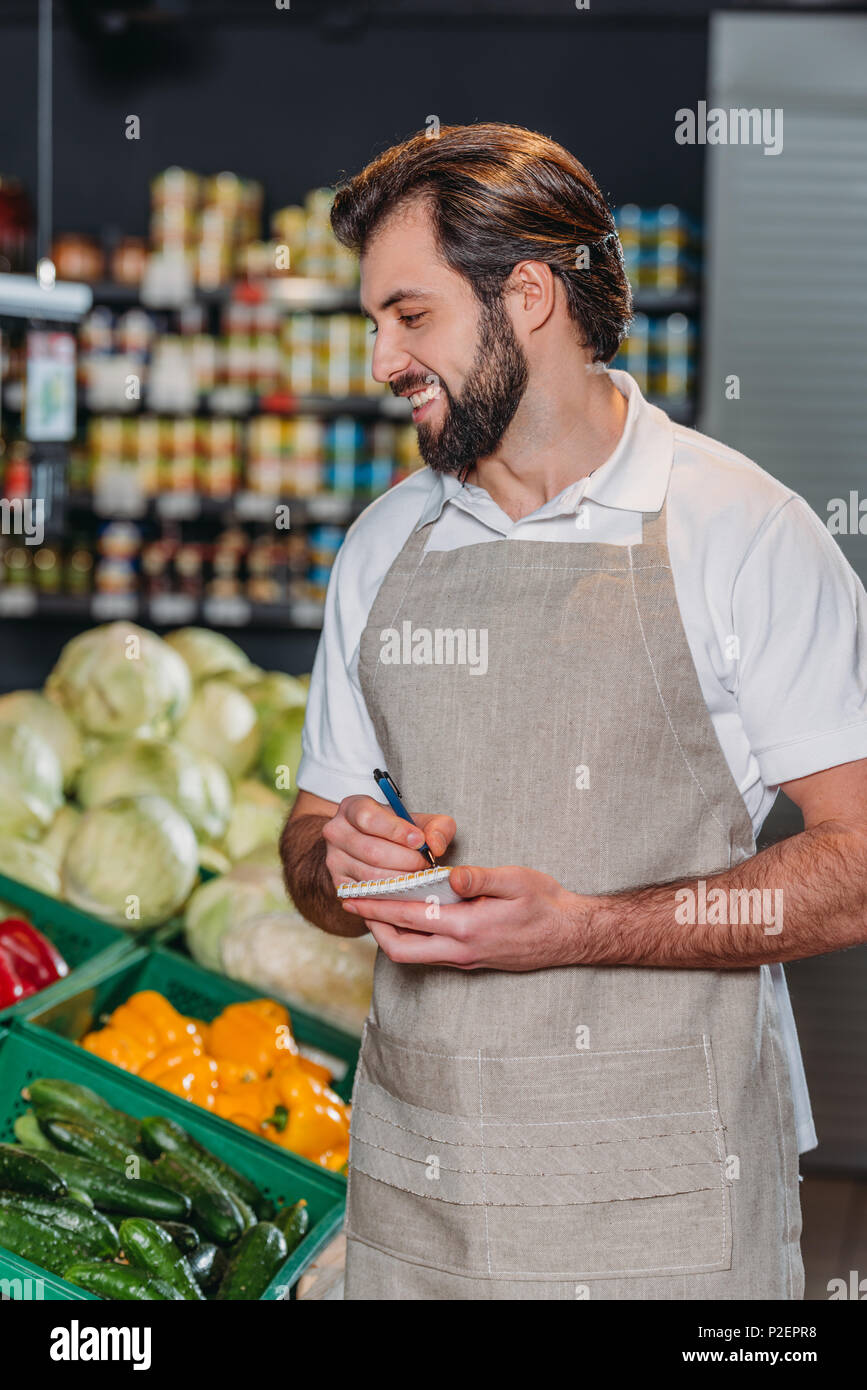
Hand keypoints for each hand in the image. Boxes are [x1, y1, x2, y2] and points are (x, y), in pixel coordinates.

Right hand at [323, 794, 455, 891]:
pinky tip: (407, 894)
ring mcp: (334, 860)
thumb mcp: (418, 820)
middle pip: (372, 852)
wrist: (371, 845)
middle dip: (406, 861)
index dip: (396, 831)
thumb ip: (436, 827)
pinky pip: (367, 896)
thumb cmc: (398, 831)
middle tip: (426, 864)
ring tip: (419, 878)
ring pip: (370, 876)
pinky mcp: (339, 884)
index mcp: (352, 808)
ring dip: (401, 881)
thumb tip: (435, 845)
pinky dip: (391, 898)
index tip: (419, 840)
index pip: (368, 818)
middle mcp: (336, 832)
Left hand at [342, 863, 586, 970]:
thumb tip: (450, 875)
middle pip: (400, 949)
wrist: (570, 936)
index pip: (410, 917)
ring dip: (388, 934)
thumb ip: (482, 878)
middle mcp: (462, 951)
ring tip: (373, 910)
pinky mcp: (470, 962)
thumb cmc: (546, 904)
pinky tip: (406, 919)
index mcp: (469, 928)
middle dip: (373, 926)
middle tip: (354, 903)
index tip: (354, 894)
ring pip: (412, 956)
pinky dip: (408, 938)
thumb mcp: (518, 881)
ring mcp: (465, 960)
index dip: (377, 905)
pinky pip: (428, 955)